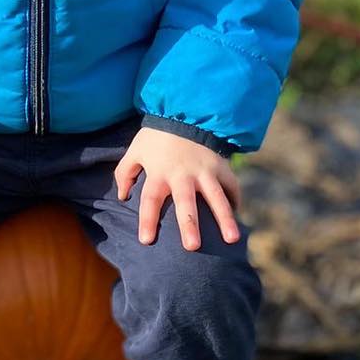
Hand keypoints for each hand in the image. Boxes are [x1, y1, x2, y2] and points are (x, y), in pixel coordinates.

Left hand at [114, 127, 240, 251]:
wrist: (184, 112)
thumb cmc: (156, 137)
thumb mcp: (135, 150)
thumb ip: (125, 173)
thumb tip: (122, 197)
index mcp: (159, 173)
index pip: (150, 200)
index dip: (147, 220)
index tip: (146, 240)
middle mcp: (183, 175)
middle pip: (186, 203)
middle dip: (189, 225)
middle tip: (193, 247)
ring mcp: (205, 171)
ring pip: (216, 198)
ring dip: (225, 219)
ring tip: (232, 240)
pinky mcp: (221, 165)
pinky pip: (231, 185)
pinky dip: (235, 200)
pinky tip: (237, 215)